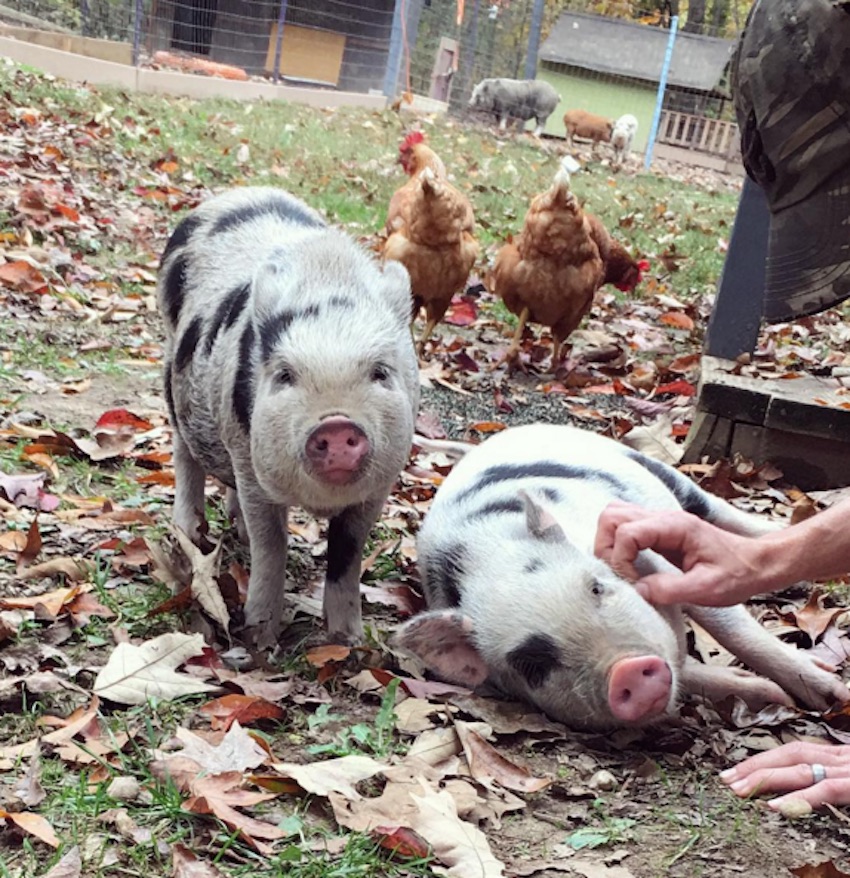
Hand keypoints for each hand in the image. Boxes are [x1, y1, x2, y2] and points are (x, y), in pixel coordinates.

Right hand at [594, 501, 764, 605]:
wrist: (757, 563)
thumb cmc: (737, 574)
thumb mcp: (708, 589)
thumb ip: (670, 589)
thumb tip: (636, 591)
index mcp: (674, 526)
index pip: (626, 531)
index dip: (620, 559)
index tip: (632, 582)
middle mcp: (662, 517)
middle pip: (611, 516)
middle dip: (606, 546)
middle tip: (618, 574)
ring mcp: (658, 522)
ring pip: (614, 517)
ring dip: (608, 543)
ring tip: (621, 570)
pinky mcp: (657, 531)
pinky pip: (625, 527)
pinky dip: (617, 545)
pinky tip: (629, 566)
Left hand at [721, 740, 849, 808]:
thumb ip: (831, 778)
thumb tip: (806, 787)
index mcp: (836, 755)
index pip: (792, 752)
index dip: (762, 760)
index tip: (735, 772)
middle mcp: (838, 758)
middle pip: (788, 757)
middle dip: (755, 767)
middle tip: (726, 781)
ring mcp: (847, 770)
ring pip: (800, 770)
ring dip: (766, 779)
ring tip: (738, 791)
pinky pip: (827, 789)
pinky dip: (800, 797)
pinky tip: (776, 807)